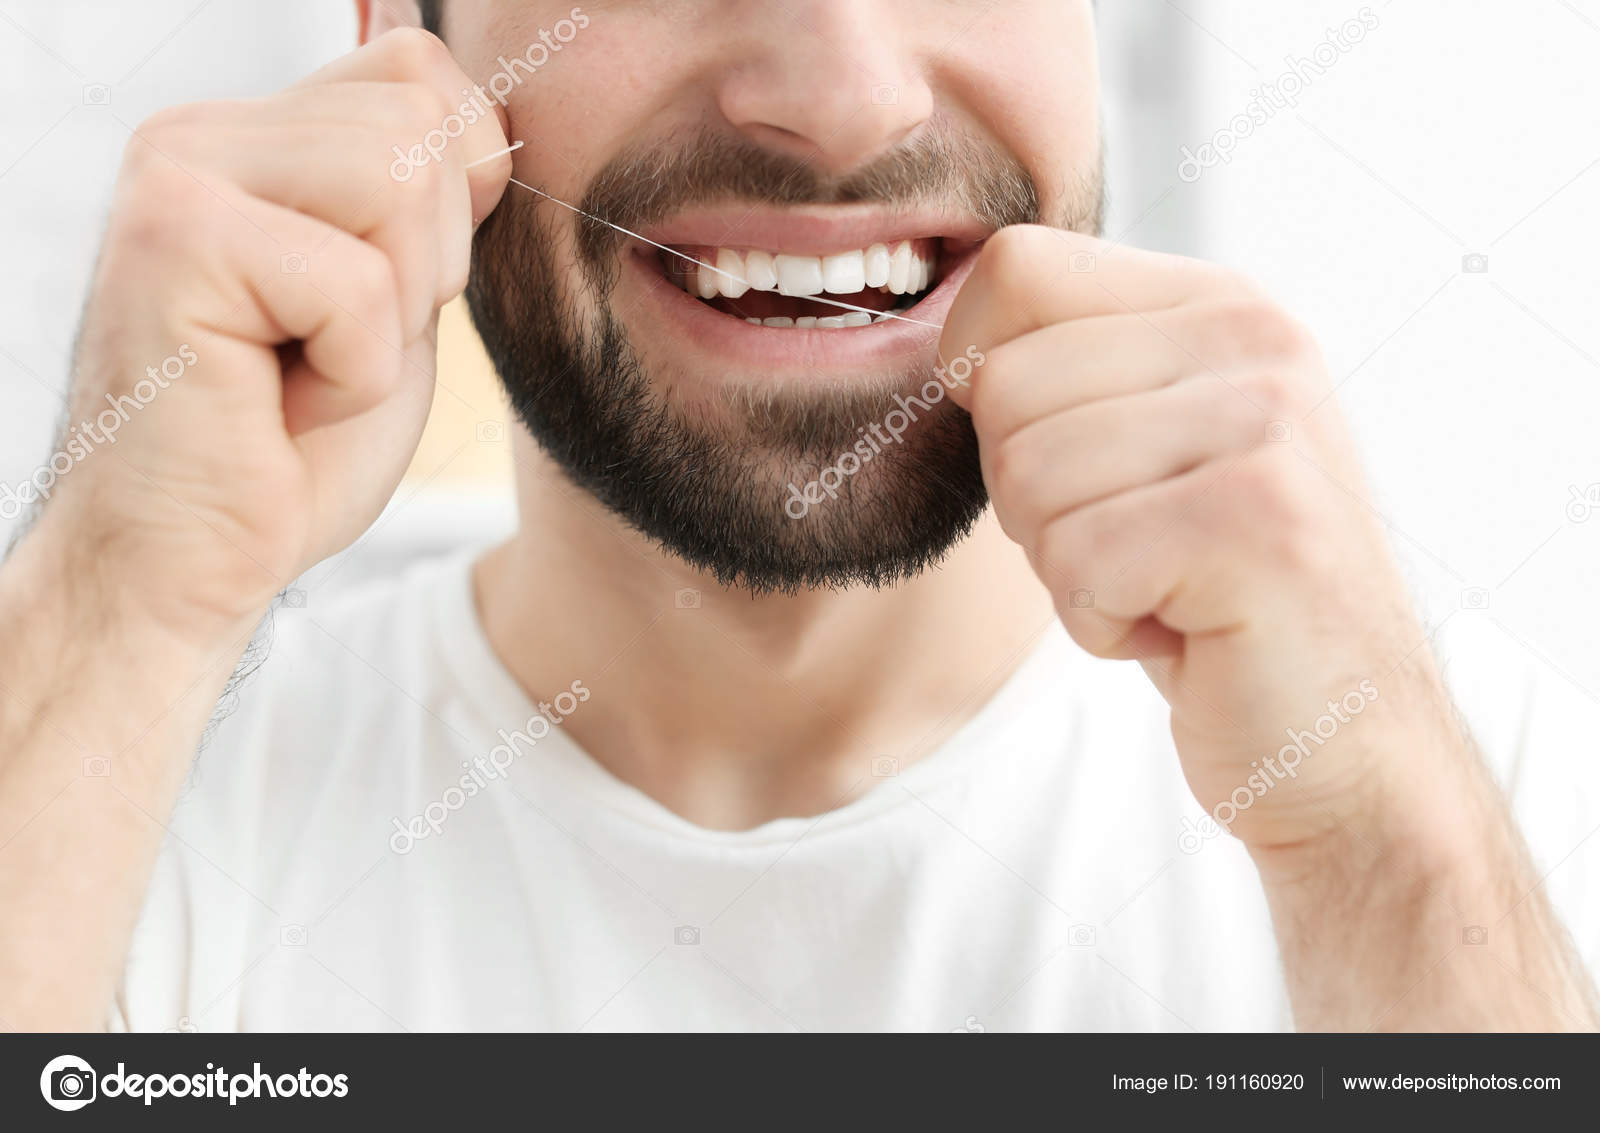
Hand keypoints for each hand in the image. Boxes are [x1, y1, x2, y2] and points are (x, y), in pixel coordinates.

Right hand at [35, 28, 510, 642]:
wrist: (192, 564)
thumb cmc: (292, 450)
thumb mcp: (393, 301)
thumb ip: (422, 191)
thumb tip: (457, 73)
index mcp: (253, 137)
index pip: (419, 72)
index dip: (457, 190)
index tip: (386, 293)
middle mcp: (200, 133)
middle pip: (423, 127)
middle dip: (428, 266)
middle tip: (336, 348)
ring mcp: (180, 174)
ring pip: (400, 180)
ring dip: (392, 315)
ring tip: (310, 366)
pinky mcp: (177, 239)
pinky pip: (361, 284)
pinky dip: (356, 373)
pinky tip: (283, 402)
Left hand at [942, 226, 1462, 853]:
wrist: (1346, 740)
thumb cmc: (1213, 598)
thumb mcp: (1147, 452)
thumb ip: (1069, 375)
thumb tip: (943, 350)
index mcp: (1219, 302)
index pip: (1014, 271)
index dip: (981, 380)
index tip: (1057, 461)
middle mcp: (1255, 337)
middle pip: (1003, 388)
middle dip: (1031, 501)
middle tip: (1135, 550)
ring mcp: (1269, 423)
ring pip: (1028, 479)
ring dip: (1068, 569)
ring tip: (1165, 587)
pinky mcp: (1262, 522)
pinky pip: (1076, 564)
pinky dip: (1102, 626)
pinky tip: (1183, 630)